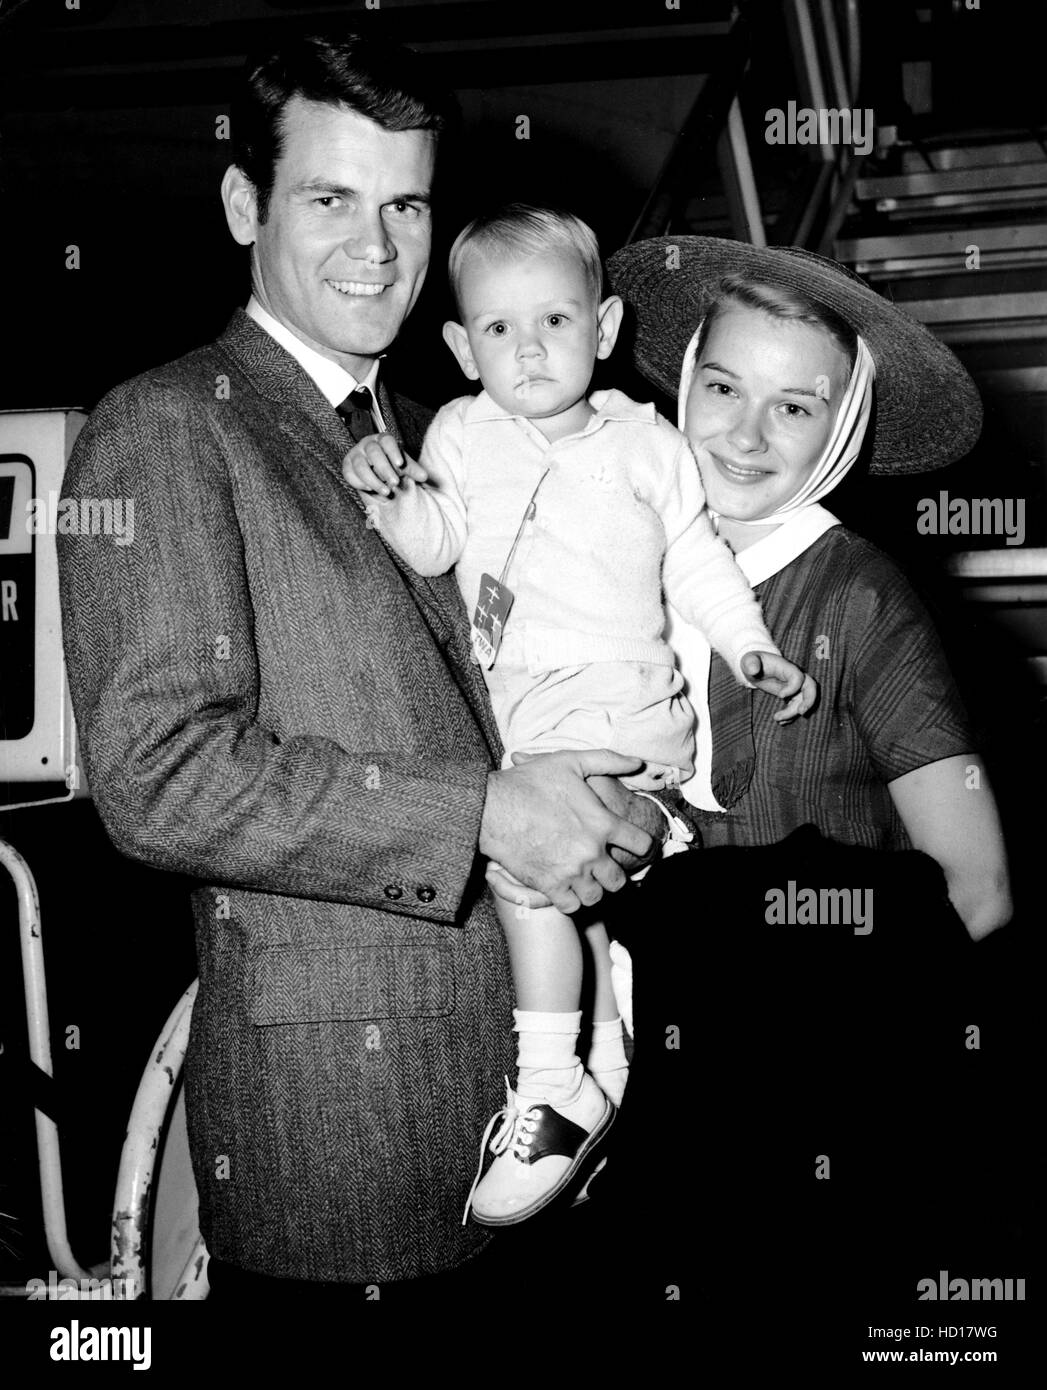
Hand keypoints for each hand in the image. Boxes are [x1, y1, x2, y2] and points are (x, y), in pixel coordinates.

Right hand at [341, 433, 426, 497]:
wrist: (375, 470)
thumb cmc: (391, 463)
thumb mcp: (403, 466)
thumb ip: (413, 470)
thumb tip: (424, 477)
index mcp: (383, 440)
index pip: (387, 441)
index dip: (393, 451)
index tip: (400, 464)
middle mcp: (367, 444)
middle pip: (374, 453)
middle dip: (384, 469)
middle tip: (395, 483)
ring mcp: (355, 454)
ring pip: (360, 465)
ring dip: (373, 480)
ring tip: (386, 492)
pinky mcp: (347, 466)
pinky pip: (349, 474)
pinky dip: (359, 483)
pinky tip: (370, 489)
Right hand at [479, 749, 654, 914]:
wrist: (491, 808)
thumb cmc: (529, 782)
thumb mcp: (571, 762)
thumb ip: (609, 760)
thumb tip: (637, 762)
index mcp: (603, 823)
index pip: (641, 844)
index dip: (642, 845)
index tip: (634, 847)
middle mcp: (592, 852)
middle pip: (620, 880)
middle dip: (615, 874)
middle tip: (604, 867)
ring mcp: (571, 872)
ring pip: (596, 897)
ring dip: (593, 889)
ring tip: (584, 879)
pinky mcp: (549, 886)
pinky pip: (572, 906)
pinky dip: (571, 900)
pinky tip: (565, 888)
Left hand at [741, 650, 817, 723]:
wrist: (754, 666)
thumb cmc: (752, 662)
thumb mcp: (749, 660)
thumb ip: (751, 663)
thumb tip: (753, 670)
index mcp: (786, 667)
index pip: (798, 677)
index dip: (793, 688)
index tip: (780, 696)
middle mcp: (794, 676)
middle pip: (811, 687)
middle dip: (809, 701)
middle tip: (801, 712)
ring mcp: (793, 686)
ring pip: (802, 700)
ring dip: (793, 712)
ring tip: (777, 719)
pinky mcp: (790, 695)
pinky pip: (796, 706)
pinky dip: (791, 716)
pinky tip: (780, 722)